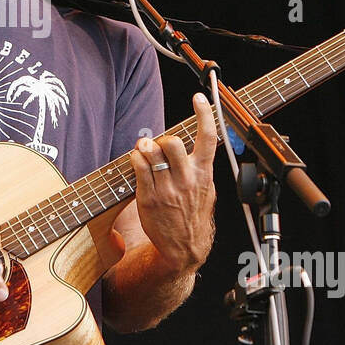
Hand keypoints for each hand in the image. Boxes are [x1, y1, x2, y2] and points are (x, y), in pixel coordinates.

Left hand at [128, 92, 217, 272]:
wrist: (185, 247)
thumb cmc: (194, 214)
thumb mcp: (207, 189)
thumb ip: (200, 166)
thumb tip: (192, 143)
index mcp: (204, 174)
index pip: (208, 137)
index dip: (204, 113)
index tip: (199, 97)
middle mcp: (187, 179)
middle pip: (173, 142)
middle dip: (163, 138)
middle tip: (159, 145)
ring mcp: (167, 189)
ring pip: (152, 152)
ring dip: (145, 146)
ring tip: (145, 151)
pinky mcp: (149, 197)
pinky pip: (138, 167)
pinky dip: (136, 159)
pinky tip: (138, 163)